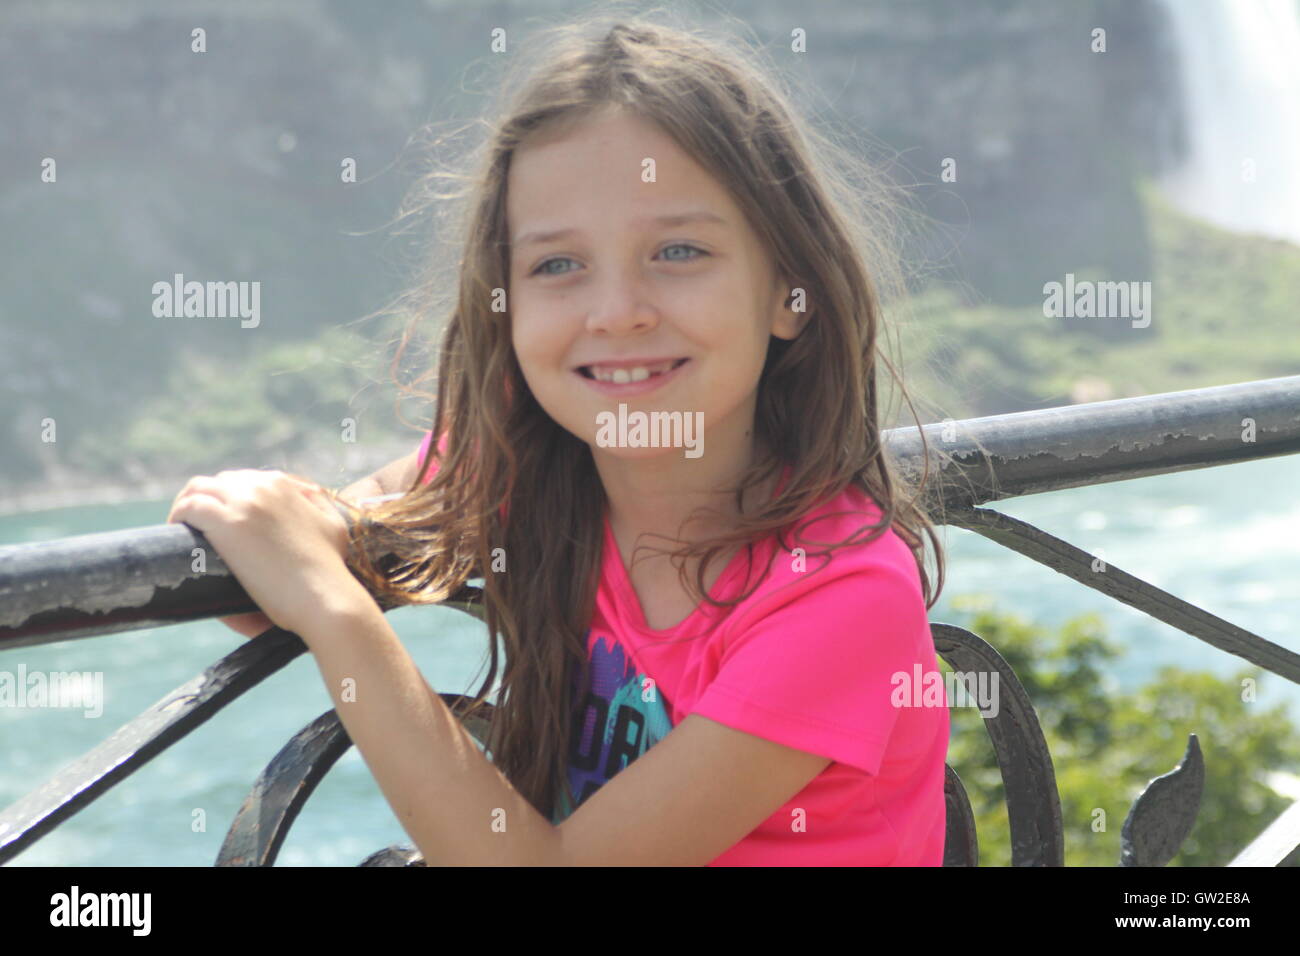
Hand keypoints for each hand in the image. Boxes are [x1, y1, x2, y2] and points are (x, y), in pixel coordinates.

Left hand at [166, 469, 364, 635]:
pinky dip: (178, 515)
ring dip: (185, 504)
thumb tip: (304, 495)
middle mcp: (262, 486)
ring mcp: (244, 503)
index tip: (219, 516)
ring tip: (180, 527)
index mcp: (283, 484)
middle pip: (218, 482)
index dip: (226, 496)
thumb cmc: (330, 569)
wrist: (324, 595)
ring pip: (198, 489)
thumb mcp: (332, 525)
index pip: (242, 479)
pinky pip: (190, 508)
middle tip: (196, 524)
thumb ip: (318, 504)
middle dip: (205, 499)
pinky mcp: (227, 523)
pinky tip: (176, 530)